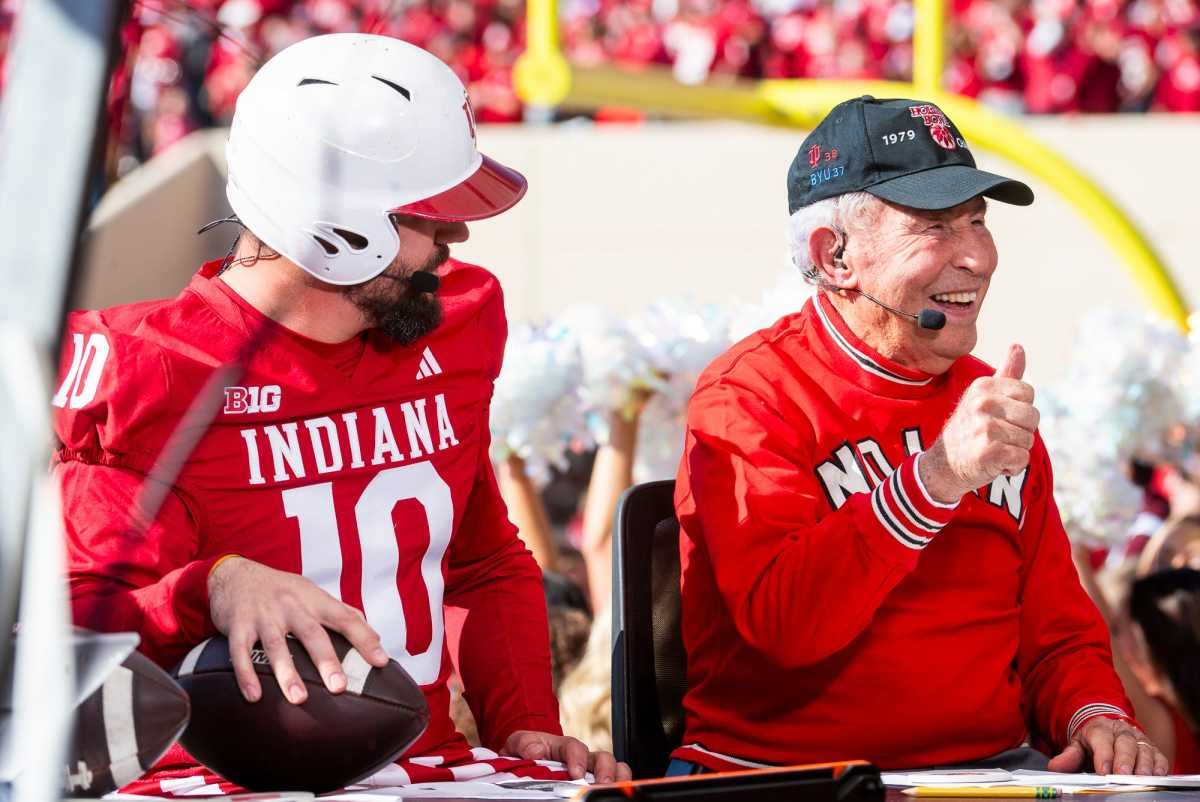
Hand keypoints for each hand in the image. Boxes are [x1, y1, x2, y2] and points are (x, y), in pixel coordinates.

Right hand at [208, 556, 388, 703]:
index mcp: (313, 599)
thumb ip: (342, 612)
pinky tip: (254, 696)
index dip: (365, 638)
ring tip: (299, 698)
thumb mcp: (312, 593)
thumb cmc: (282, 589)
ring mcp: (263, 615)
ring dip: (287, 673)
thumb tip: (375, 636)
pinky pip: (240, 652)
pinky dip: (246, 674)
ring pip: (276, 645)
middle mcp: (290, 605)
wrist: (236, 574)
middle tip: (339, 687)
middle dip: (326, 660)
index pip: (345, 618)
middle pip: (311, 633)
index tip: (381, 661)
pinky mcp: (238, 625)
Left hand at [502, 730, 631, 783]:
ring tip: (612, 791)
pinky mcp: (594, 781)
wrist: (528, 756)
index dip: (578, 759)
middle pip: (603, 757)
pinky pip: (614, 781)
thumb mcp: (519, 743)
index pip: (574, 747)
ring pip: (614, 768)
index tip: (576, 773)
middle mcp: (582, 756)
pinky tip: (612, 795)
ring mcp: (591, 770)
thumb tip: (536, 752)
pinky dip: (619, 786)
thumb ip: (525, 744)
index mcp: (563, 745)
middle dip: (605, 771)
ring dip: (617, 779)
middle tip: (601, 785)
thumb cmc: (527, 750)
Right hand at [920, 344, 1037, 502]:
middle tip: (997, 437)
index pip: (1028, 393)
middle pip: (1033, 416)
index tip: (1000, 417)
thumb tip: (1018, 346)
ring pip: (1028, 440)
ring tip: (994, 449)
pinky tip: (994, 463)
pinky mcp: (989, 452)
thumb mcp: (982, 397)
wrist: (942, 463)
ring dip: (1016, 450)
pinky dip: (1012, 466)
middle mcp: (983, 403)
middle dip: (1021, 432)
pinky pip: (1022, 458)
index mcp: (983, 387)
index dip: (1020, 410)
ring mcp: (985, 427)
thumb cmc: (969, 428)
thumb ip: (1006, 373)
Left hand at [1047, 716, 1168, 775]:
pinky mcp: (1153, 749)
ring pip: (1144, 750)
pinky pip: (1159, 757)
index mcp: (1100, 729)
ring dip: (1144, 765)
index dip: (1103, 755)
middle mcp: (1122, 732)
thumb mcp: (1078, 745)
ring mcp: (1139, 740)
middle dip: (1124, 761)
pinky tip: (1157, 776)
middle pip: (1125, 745)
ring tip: (1142, 778)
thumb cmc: (1093, 741)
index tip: (1102, 771)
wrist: (1109, 728)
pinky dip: (1160, 767)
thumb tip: (1054, 767)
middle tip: (1123, 776)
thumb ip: (1069, 756)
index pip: (1102, 740)